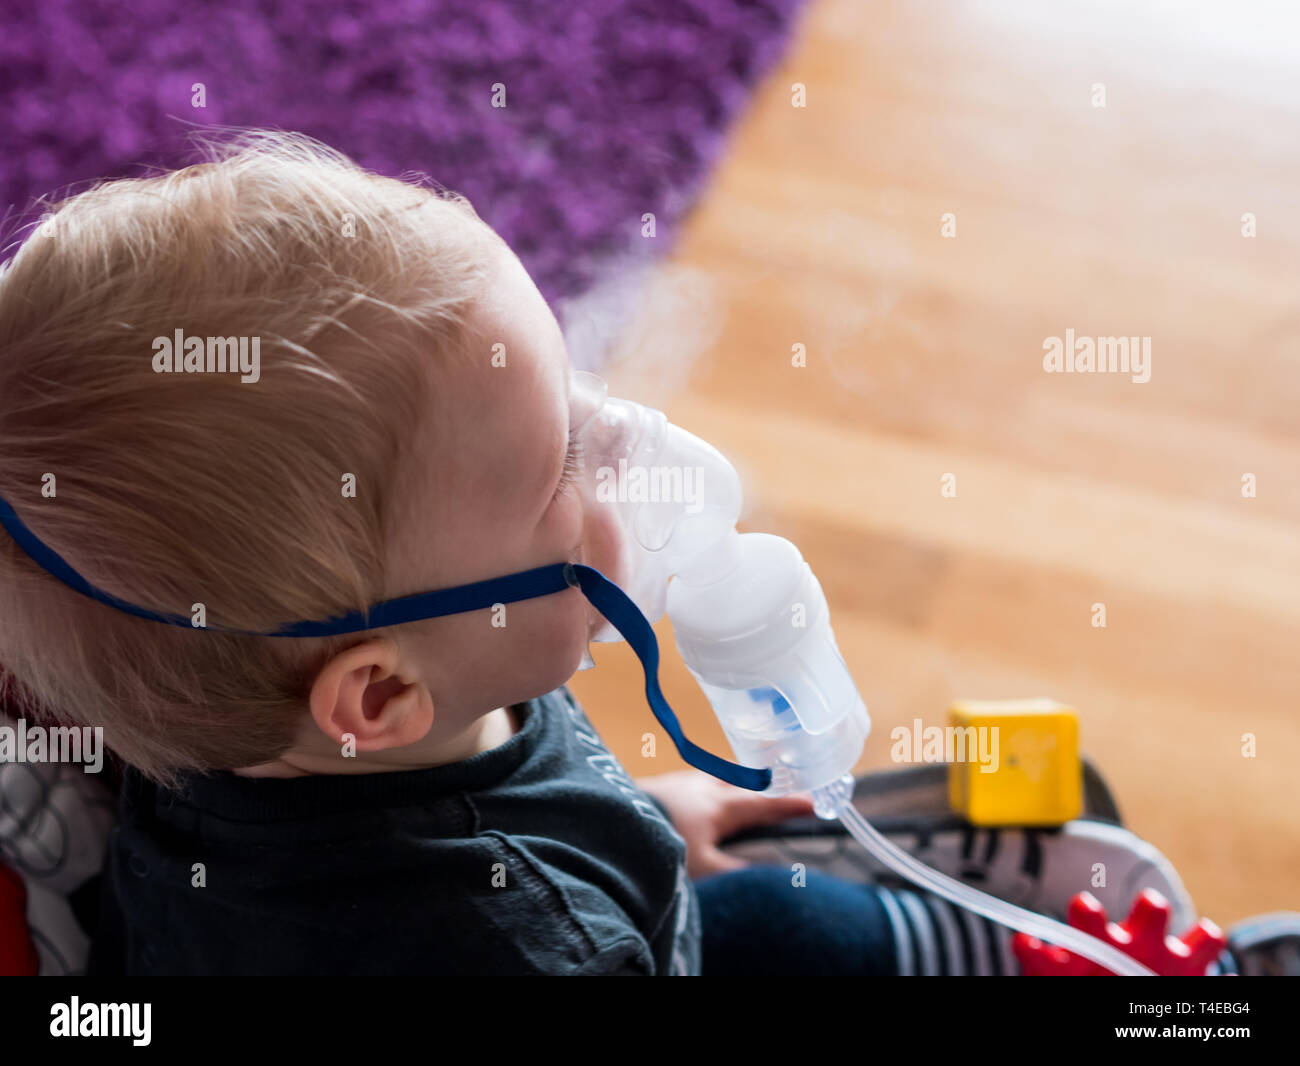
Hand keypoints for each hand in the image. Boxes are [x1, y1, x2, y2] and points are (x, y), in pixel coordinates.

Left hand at [635, 769, 816, 878]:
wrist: (609, 822)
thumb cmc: (658, 844)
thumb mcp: (702, 868)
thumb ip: (737, 869)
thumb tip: (772, 873)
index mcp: (720, 806)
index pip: (765, 802)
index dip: (791, 803)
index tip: (816, 800)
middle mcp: (703, 787)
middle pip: (744, 783)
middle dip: (767, 787)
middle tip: (786, 788)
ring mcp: (680, 781)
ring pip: (718, 778)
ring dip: (736, 783)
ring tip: (745, 790)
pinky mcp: (659, 784)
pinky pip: (695, 781)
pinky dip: (709, 786)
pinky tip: (700, 795)